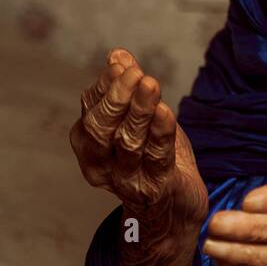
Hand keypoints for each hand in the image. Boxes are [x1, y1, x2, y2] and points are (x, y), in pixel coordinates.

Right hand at [70, 47, 208, 244]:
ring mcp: (128, 179)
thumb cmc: (155, 161)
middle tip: (135, 74)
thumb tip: (117, 55)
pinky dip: (160, 134)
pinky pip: (157, 158)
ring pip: (127, 143)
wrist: (175, 210)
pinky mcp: (156, 189)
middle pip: (100, 129)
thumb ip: (128, 90)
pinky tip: (165, 112)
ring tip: (150, 85)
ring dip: (139, 112)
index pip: (91, 109)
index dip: (106, 86)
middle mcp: (102, 164)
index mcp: (91, 145)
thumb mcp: (140, 120)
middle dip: (116, 98)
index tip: (122, 64)